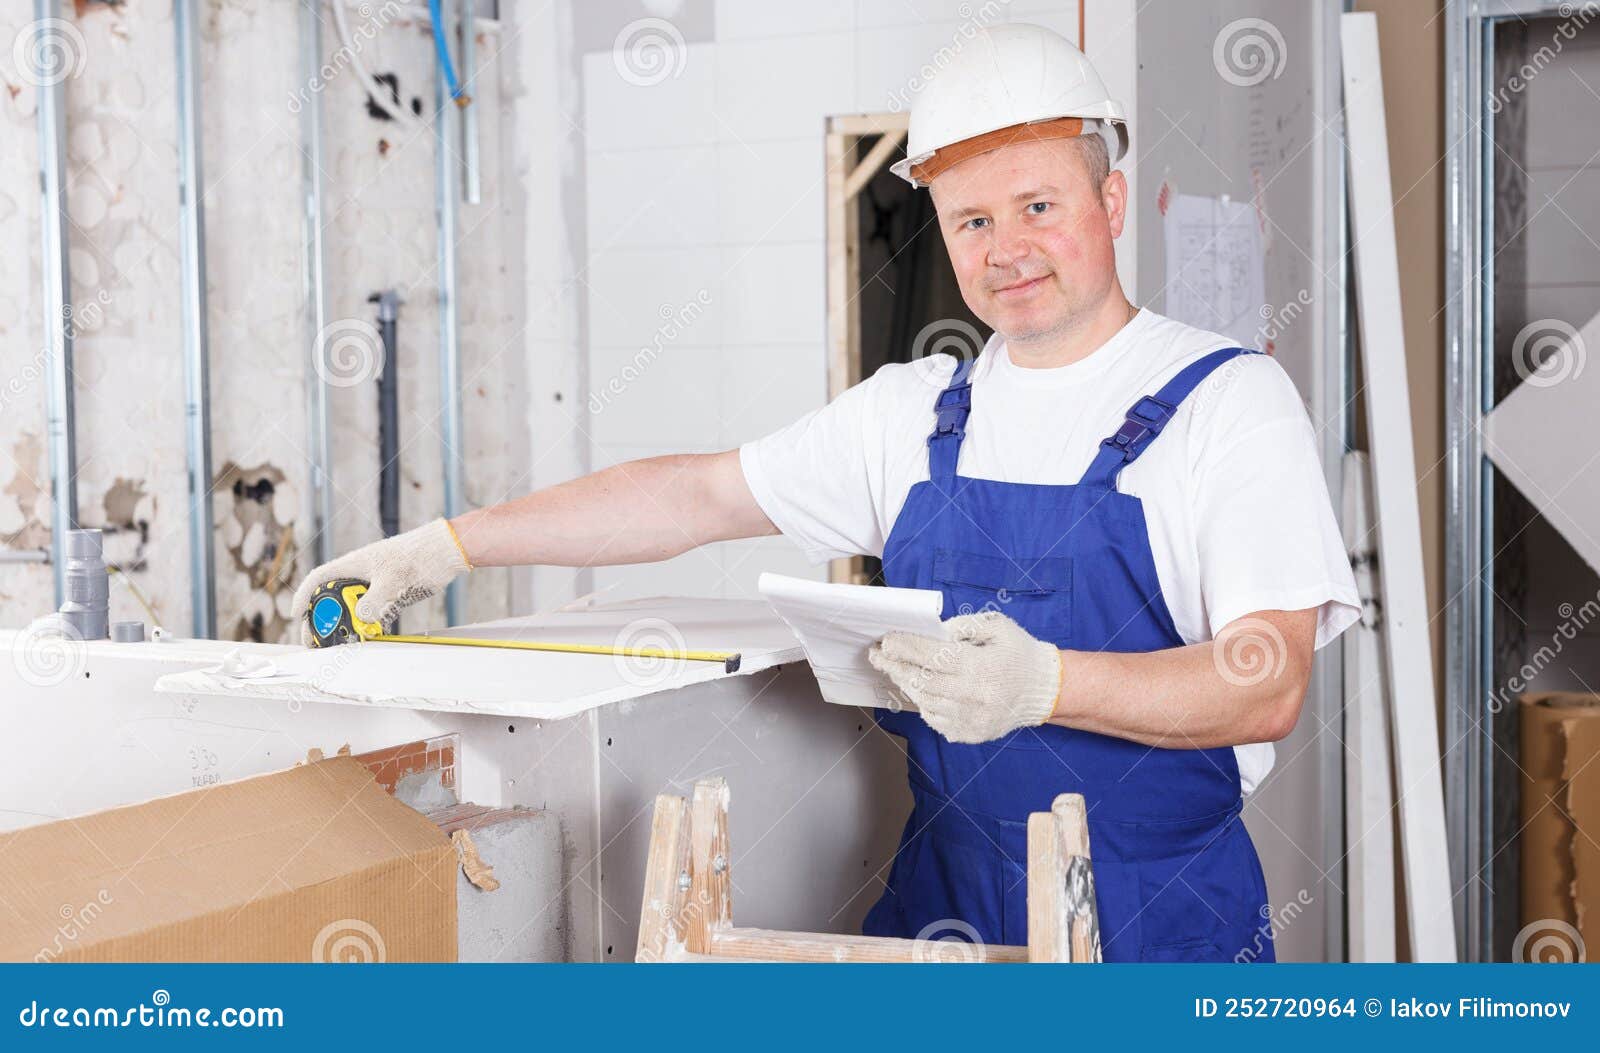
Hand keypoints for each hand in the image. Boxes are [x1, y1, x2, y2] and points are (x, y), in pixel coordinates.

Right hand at [289, 518, 472, 645]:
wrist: (446, 552)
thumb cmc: (417, 555)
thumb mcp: (393, 578)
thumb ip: (374, 600)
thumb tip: (362, 619)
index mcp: (353, 564)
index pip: (319, 579)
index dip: (304, 595)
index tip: (295, 614)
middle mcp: (361, 575)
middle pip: (332, 599)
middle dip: (322, 620)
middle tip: (315, 640)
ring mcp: (376, 586)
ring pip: (354, 609)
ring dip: (347, 626)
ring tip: (340, 645)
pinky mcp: (392, 595)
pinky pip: (375, 614)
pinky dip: (370, 626)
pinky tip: (369, 639)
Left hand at [868, 611, 1061, 743]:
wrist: (1044, 691)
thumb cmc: (1018, 653)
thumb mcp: (997, 626)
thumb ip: (963, 626)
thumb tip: (932, 632)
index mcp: (980, 667)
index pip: (931, 656)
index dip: (904, 648)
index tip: (886, 641)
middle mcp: (973, 696)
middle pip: (920, 681)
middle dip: (894, 666)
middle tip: (877, 655)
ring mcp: (970, 719)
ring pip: (924, 701)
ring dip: (906, 683)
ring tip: (895, 669)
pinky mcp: (968, 734)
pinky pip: (934, 718)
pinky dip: (923, 702)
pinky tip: (921, 688)